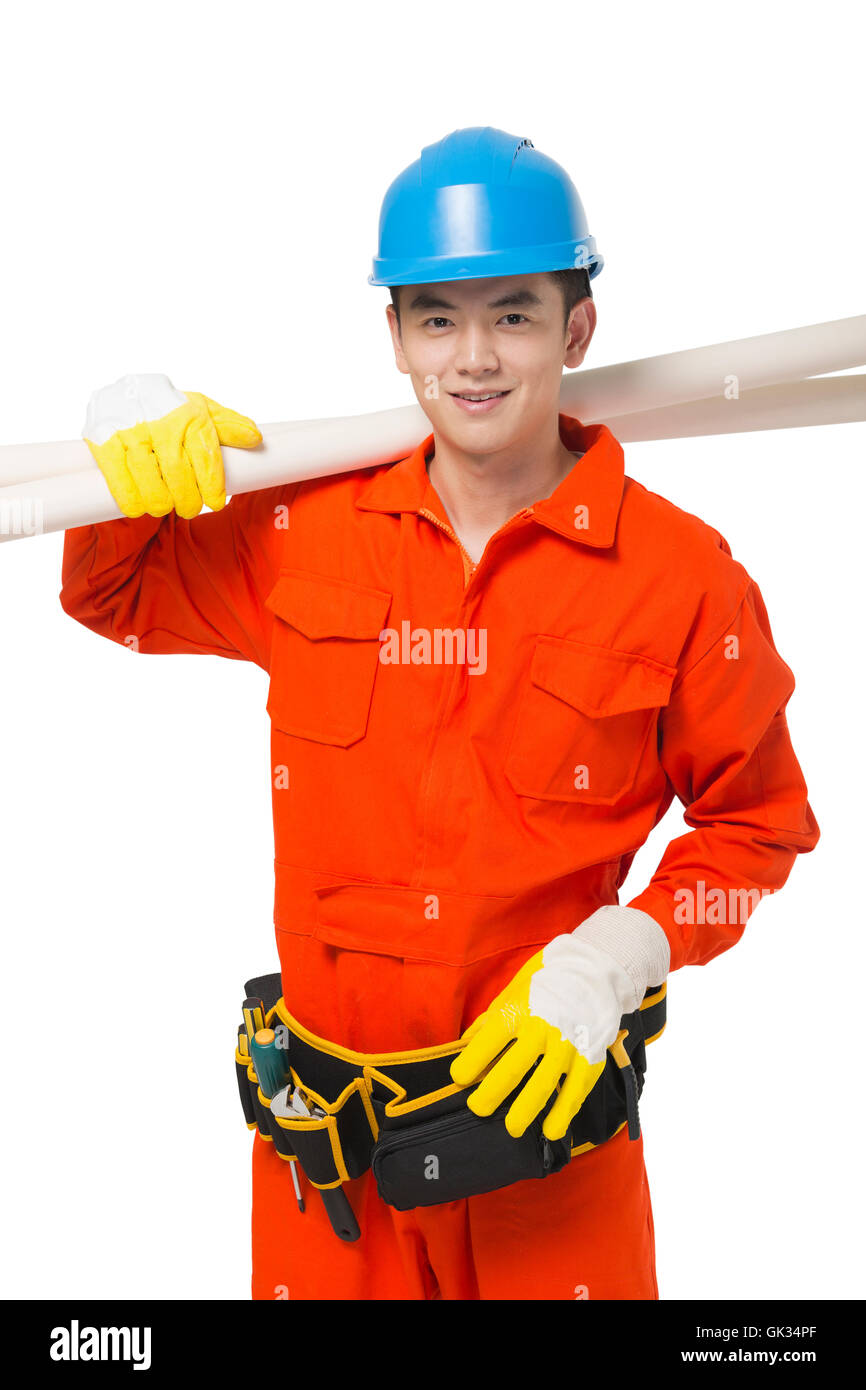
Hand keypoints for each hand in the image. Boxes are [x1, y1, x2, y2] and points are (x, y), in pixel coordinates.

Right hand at [83, 373, 261, 518]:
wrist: (121, 388)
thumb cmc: (166, 405)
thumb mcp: (199, 409)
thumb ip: (226, 425)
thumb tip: (254, 438)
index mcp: (187, 413)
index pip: (205, 456)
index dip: (212, 485)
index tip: (215, 502)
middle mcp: (158, 420)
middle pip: (178, 473)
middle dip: (187, 499)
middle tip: (190, 508)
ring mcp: (128, 431)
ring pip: (150, 482)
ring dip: (161, 503)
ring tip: (165, 506)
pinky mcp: (102, 441)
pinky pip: (119, 481)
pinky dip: (131, 500)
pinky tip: (139, 506)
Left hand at [449, 906, 669, 1141]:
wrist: (597, 967)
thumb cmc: (547, 978)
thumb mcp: (513, 990)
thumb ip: (490, 1020)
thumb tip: (464, 1044)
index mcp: (518, 1010)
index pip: (487, 1043)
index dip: (470, 1064)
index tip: (459, 1078)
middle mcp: (542, 1028)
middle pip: (511, 1069)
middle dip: (491, 1095)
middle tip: (478, 1109)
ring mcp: (568, 1044)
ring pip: (543, 1084)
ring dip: (525, 1110)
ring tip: (512, 1128)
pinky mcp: (591, 1055)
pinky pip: (576, 1089)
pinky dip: (564, 1112)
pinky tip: (552, 1130)